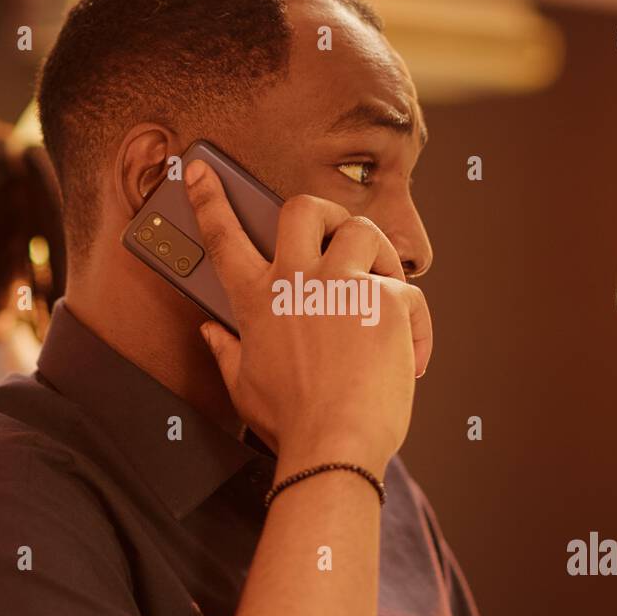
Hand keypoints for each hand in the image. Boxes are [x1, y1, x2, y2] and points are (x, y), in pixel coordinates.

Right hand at [184, 159, 431, 470]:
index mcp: (257, 302)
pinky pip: (408, 291)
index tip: (200, 169)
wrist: (333, 447)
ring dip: (377, 253)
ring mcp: (340, 286)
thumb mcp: (245, 386)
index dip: (209, 198)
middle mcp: (295, 282)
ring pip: (362, 230)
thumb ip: (227, 350)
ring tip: (383, 290)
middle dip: (323, 213)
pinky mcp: (383, 301)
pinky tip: (412, 358)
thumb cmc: (290, 423)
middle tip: (337, 238)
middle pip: (303, 209)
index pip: (224, 237)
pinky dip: (416, 324)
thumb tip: (210, 332)